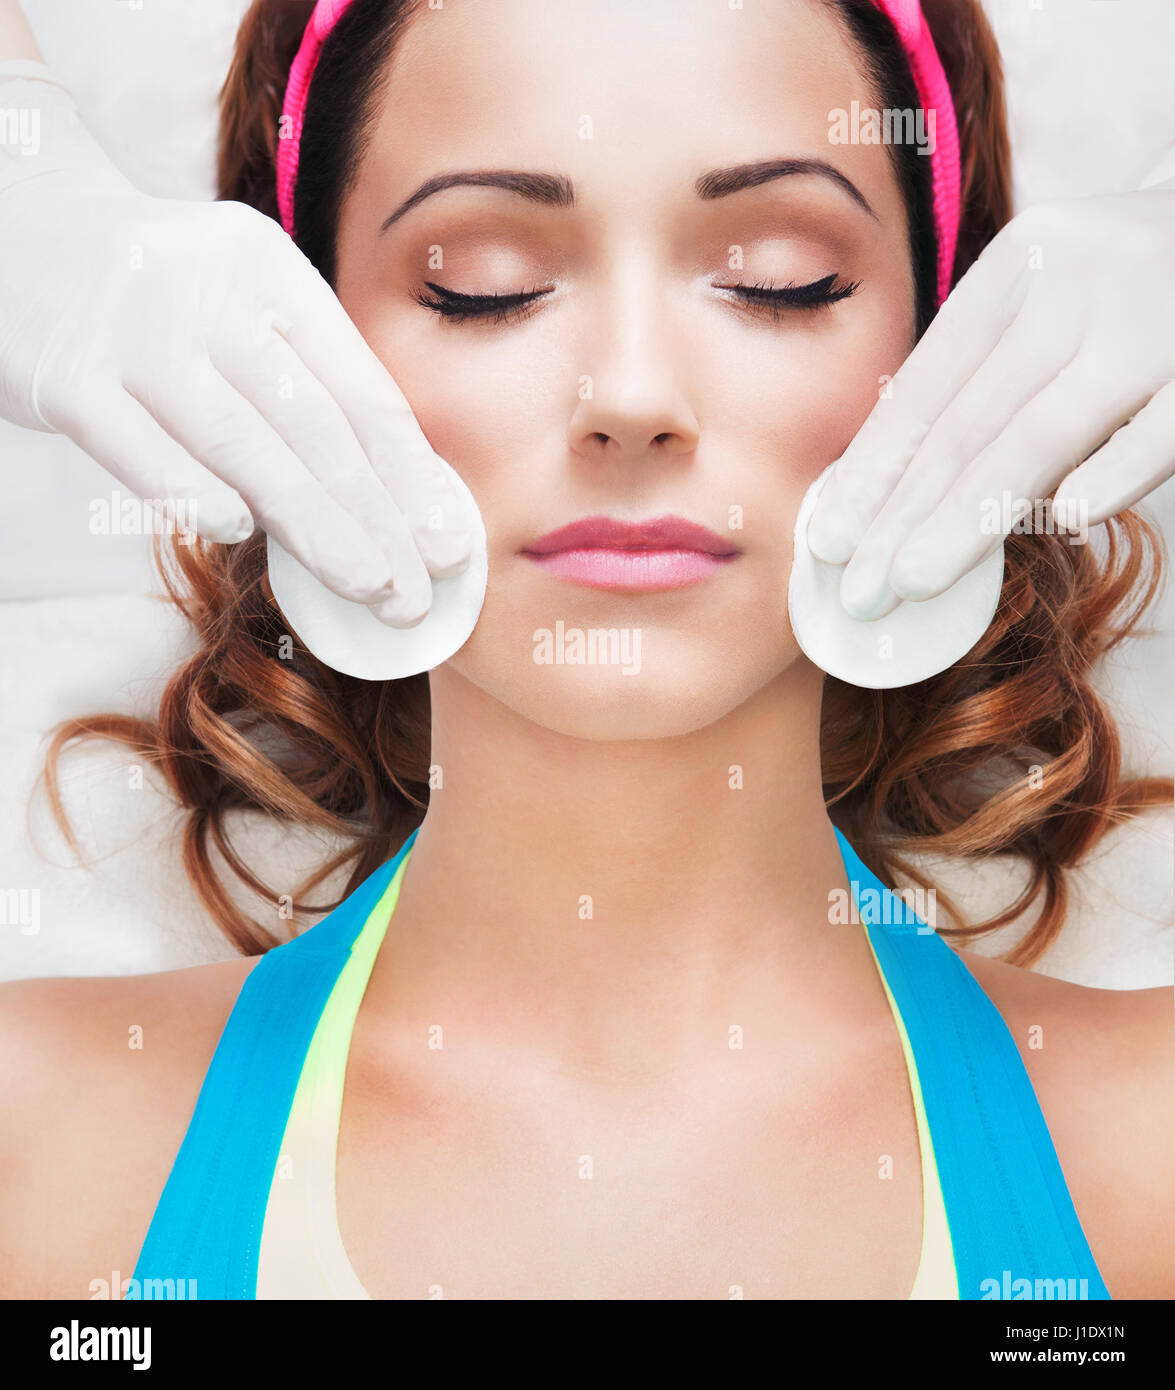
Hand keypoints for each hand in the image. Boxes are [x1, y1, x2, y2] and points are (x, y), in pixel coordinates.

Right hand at [0, 70, 472, 626]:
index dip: (412, 477)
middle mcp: (210, 293)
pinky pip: (139, 444)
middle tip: (417, 592)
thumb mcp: (238, 304)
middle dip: (377, 520)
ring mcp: (134, 329)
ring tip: (368, 587)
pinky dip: (192, 490)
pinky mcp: (65, 372)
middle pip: (315, 426)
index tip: (450, 545)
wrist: (16, 226)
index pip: (360, 392)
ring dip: (314, 526)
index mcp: (272, 274)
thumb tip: (384, 501)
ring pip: (242, 442)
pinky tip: (241, 534)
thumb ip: (301, 382)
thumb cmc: (153, 299)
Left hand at [805, 187, 1174, 619]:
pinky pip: (1160, 430)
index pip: (928, 382)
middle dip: (902, 514)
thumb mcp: (1064, 291)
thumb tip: (899, 488)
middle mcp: (1082, 276)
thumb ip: (995, 370)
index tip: (829, 536)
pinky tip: (1064, 525)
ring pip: (1041, 434)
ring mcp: (1156, 317)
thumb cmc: (1151, 281)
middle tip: (857, 589)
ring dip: (967, 519)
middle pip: (970, 419)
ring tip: (909, 583)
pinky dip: (1113, 475)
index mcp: (1026, 258)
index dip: (874, 466)